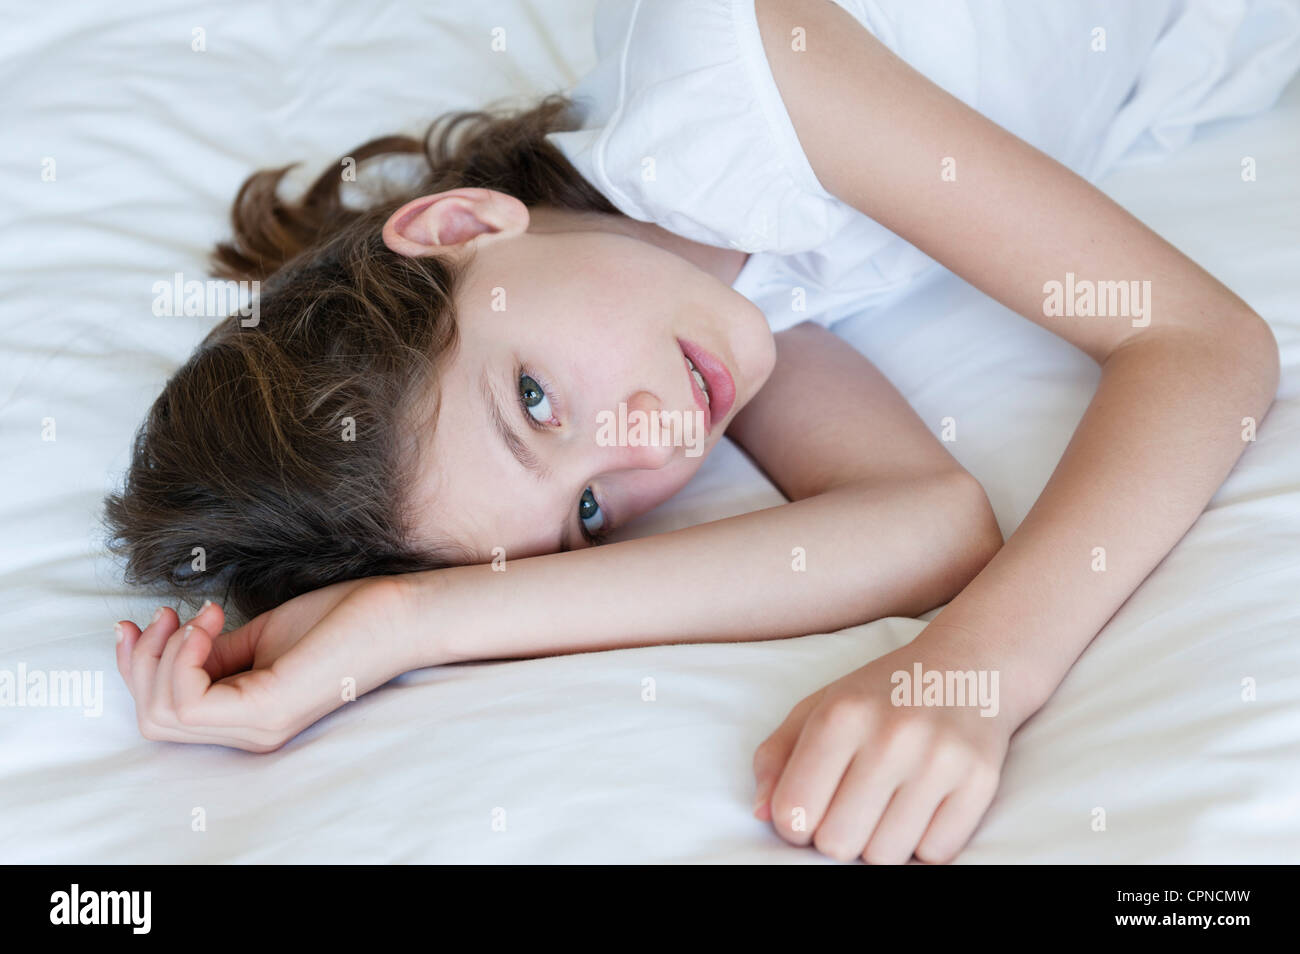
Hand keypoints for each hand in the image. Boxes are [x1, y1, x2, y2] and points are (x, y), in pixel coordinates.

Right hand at [114, 577, 411, 751]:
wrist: (397, 613)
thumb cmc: (341, 619)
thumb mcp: (258, 635)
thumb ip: (213, 653)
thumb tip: (166, 649)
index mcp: (249, 718)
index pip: (163, 716)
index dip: (139, 668)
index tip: (152, 618)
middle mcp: (252, 734)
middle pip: (153, 720)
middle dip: (144, 662)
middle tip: (171, 614)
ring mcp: (260, 726)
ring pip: (163, 714)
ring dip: (163, 656)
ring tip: (198, 615)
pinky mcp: (269, 709)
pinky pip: (190, 701)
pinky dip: (185, 656)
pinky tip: (210, 621)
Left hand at [751, 638, 1015, 863]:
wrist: (968, 667)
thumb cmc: (881, 694)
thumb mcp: (819, 706)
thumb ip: (777, 756)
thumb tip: (762, 812)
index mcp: (841, 715)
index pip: (794, 813)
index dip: (794, 823)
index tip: (809, 807)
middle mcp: (891, 736)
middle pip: (837, 844)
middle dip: (837, 835)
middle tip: (850, 808)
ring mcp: (940, 760)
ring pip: (886, 857)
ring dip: (879, 842)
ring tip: (886, 805)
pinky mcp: (980, 782)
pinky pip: (936, 855)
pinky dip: (923, 843)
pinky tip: (921, 806)